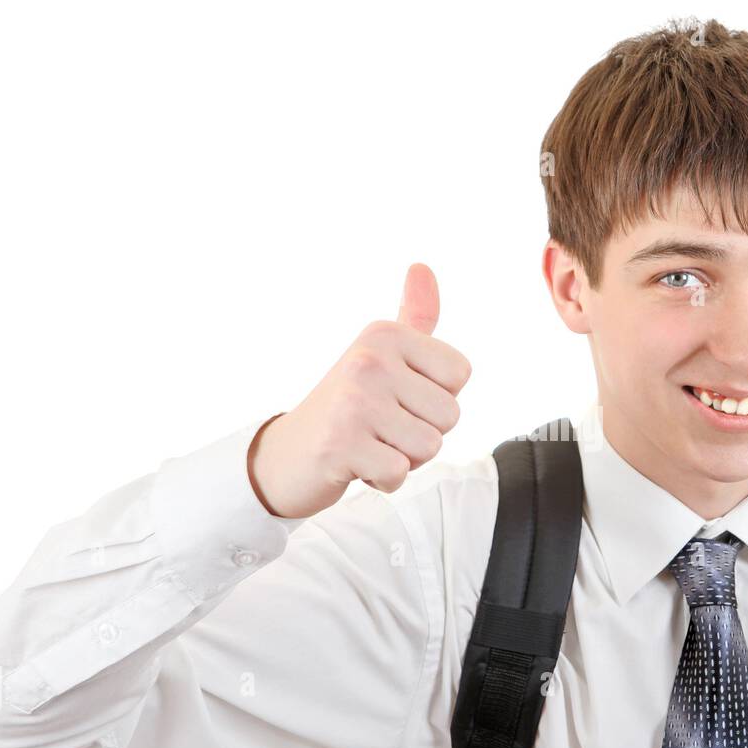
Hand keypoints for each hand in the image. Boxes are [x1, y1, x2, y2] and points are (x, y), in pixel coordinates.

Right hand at [247, 263, 471, 518]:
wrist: (287, 455)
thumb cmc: (348, 405)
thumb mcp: (382, 354)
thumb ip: (413, 317)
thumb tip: (422, 267)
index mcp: (385, 334)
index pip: (460, 374)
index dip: (437, 397)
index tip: (399, 398)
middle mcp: (369, 360)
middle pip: (449, 416)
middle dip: (422, 433)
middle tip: (381, 427)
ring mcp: (354, 402)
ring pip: (429, 447)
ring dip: (404, 458)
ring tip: (370, 444)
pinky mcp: (341, 445)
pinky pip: (400, 473)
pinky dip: (384, 480)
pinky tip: (357, 466)